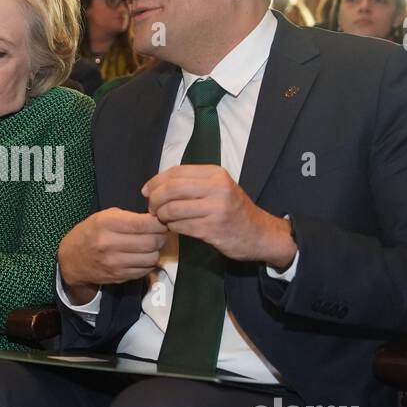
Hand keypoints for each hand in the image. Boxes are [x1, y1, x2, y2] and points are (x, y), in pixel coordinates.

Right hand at [57, 207, 167, 303]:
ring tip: (151, 244)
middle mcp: (109, 244)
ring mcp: (114, 263)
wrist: (71, 260)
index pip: (144, 223)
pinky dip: (148, 262)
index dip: (159, 222)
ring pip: (151, 257)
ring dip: (156, 250)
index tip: (161, 220)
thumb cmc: (89, 234)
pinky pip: (145, 270)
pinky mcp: (119, 277)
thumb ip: (128, 217)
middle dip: (161, 236)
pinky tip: (143, 255)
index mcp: (106, 224)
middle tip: (160, 232)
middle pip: (151, 241)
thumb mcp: (103, 216)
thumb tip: (155, 220)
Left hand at [142, 165, 295, 268]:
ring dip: (161, 215)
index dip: (156, 181)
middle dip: (154, 199)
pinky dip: (171, 227)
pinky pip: (180, 226)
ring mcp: (215, 209)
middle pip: (171, 189)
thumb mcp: (218, 187)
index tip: (146, 191)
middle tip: (151, 208)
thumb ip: (192, 183)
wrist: (259, 234)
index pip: (176, 172)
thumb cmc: (233, 210)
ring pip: (173, 209)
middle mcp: (217, 188)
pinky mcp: (212, 230)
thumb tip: (155, 185)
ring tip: (162, 219)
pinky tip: (173, 227)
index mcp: (216, 174)